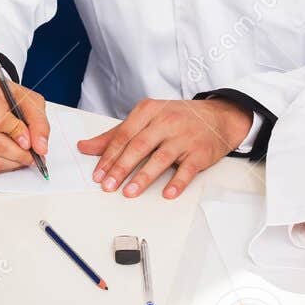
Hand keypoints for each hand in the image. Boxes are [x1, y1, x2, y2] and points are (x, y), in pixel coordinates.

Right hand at [0, 69, 49, 172]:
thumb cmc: (6, 98)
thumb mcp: (29, 100)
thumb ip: (38, 122)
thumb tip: (40, 147)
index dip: (16, 133)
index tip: (29, 142)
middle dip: (16, 153)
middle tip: (31, 156)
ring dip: (10, 163)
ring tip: (23, 157)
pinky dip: (0, 166)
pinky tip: (9, 158)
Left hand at [78, 97, 251, 199]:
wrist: (218, 116)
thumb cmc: (177, 118)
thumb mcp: (146, 118)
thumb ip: (116, 134)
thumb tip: (86, 147)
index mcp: (148, 111)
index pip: (123, 135)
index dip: (108, 156)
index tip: (98, 174)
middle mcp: (166, 122)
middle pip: (139, 146)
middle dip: (121, 167)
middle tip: (108, 185)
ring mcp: (184, 137)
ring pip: (160, 158)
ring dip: (143, 177)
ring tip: (129, 192)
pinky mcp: (200, 152)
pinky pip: (187, 169)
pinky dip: (177, 182)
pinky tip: (167, 193)